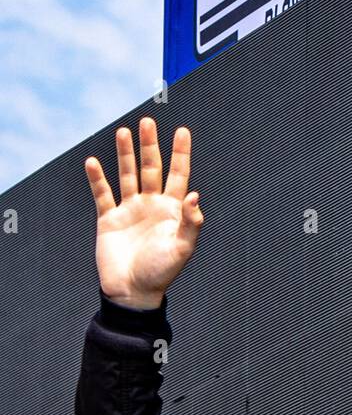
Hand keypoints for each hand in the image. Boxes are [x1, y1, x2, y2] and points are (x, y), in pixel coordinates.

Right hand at [84, 116, 204, 308]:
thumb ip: (190, 222)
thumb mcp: (182, 249)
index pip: (178, 176)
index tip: (183, 131)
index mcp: (171, 211)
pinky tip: (93, 162)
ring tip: (124, 132)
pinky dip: (97, 179)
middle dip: (150, 146)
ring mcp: (130, 210)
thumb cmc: (160, 273)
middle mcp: (151, 206)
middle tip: (148, 121)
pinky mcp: (109, 219)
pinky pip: (102, 194)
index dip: (180, 154)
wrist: (132, 292)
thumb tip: (194, 195)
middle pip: (151, 168)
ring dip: (125, 154)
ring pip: (127, 175)